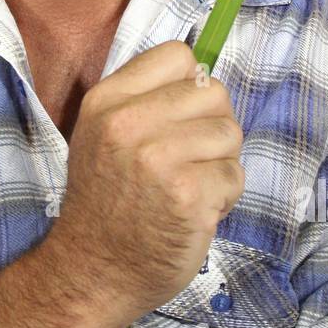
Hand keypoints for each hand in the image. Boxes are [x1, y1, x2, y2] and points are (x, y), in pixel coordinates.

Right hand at [46, 40, 245, 327]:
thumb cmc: (106, 202)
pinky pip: (235, 175)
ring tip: (191, 187)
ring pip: (230, 133)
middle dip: (212, 126)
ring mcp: (159, 159)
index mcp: (107, 100)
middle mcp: (129, 122)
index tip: (177, 118)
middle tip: (188, 161)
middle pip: (214, 92)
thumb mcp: (102, 135)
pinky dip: (224, 197)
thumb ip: (144, 100)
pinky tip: (195, 212)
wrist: (93, 271)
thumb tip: (203, 77)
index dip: (189, 86)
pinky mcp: (188, 195)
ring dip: (221, 164)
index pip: (178, 55)